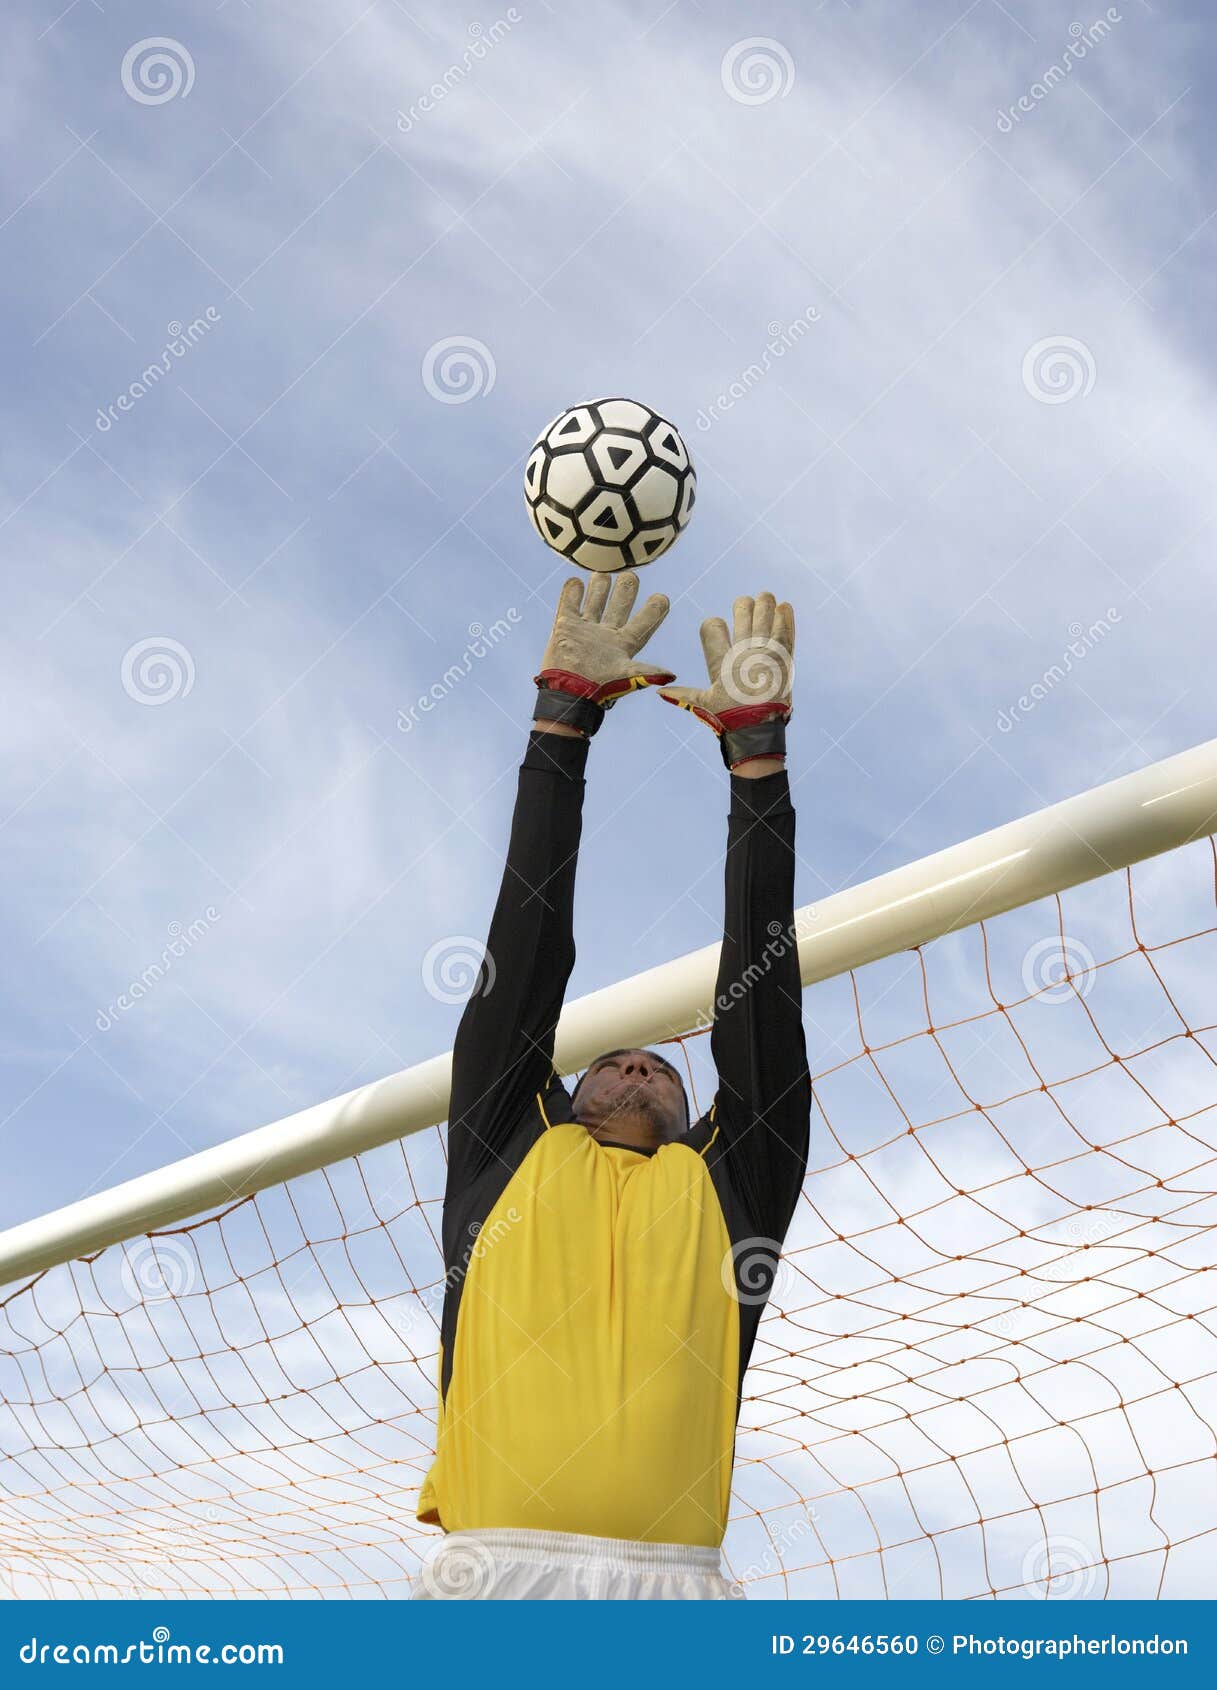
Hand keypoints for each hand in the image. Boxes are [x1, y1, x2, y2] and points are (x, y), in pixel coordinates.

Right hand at [537, 572, 673, 707]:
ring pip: (597, 598)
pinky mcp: (565, 626)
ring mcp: (587, 628)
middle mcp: (608, 633)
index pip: (645, 621)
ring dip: (600, 585)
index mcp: (626, 643)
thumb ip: (647, 672)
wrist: (568, 693)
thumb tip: (672, 675)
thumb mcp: (626, 678)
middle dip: (627, 588)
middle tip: (631, 577)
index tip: (661, 598)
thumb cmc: (599, 688)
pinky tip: (576, 582)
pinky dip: (572, 591)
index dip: (655, 609)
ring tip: (603, 575)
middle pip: (621, 603)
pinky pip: (569, 602)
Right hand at [660, 592, 793, 771]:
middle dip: (742, 606)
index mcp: (722, 662)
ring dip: (765, 604)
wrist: (759, 731)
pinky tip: (784, 607)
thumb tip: (658, 692)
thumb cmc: (728, 718)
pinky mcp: (784, 660)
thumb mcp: (703, 703)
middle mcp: (743, 654)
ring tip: (765, 596)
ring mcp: (765, 655)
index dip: (713, 623)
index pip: (712, 628)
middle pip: (743, 616)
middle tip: (744, 603)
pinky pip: (785, 632)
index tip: (716, 625)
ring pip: (765, 618)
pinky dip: (785, 618)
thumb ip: (682, 693)